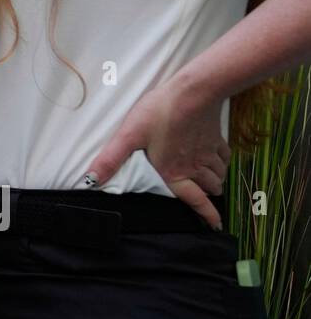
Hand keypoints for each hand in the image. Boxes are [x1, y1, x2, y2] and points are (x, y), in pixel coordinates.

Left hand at [84, 78, 229, 228]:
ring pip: (219, 174)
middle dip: (208, 195)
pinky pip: (225, 156)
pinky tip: (217, 159)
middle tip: (205, 196)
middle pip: (210, 188)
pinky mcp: (217, 137)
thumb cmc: (159, 114)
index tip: (216, 225)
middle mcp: (196, 166)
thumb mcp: (129, 135)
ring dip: (216, 179)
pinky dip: (222, 162)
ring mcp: (209, 152)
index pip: (195, 200)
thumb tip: (92, 180)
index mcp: (174, 172)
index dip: (207, 215)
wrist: (192, 93)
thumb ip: (111, 158)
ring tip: (210, 181)